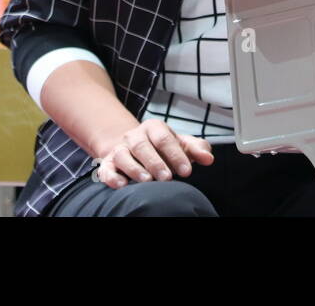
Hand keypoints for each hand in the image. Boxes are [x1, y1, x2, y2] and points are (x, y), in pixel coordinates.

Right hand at [93, 119, 213, 189]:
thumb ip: (197, 149)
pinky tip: (122, 185)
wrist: (135, 149)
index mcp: (153, 128)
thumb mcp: (181, 145)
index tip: (186, 171)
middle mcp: (134, 137)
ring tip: (147, 181)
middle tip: (167, 178)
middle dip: (155, 162)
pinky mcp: (107, 164)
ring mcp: (119, 149)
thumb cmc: (163, 149)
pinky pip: (105, 169)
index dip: (175, 154)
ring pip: (122, 156)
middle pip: (142, 146)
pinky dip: (111, 177)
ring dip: (134, 168)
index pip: (164, 139)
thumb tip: (208, 158)